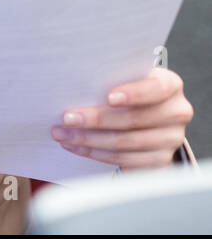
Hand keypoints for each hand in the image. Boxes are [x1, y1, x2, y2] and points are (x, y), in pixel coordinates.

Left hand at [51, 67, 192, 169]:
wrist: (144, 115)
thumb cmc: (128, 90)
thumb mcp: (124, 79)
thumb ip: (109, 79)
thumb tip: (73, 85)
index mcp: (170, 85)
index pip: (156, 88)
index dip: (133, 94)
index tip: (108, 97)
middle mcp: (176, 112)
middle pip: (133, 119)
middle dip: (95, 119)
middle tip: (66, 118)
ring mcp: (171, 139)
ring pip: (124, 142)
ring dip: (88, 139)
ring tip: (62, 134)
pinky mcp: (159, 160)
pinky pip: (124, 159)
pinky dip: (95, 153)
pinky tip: (75, 146)